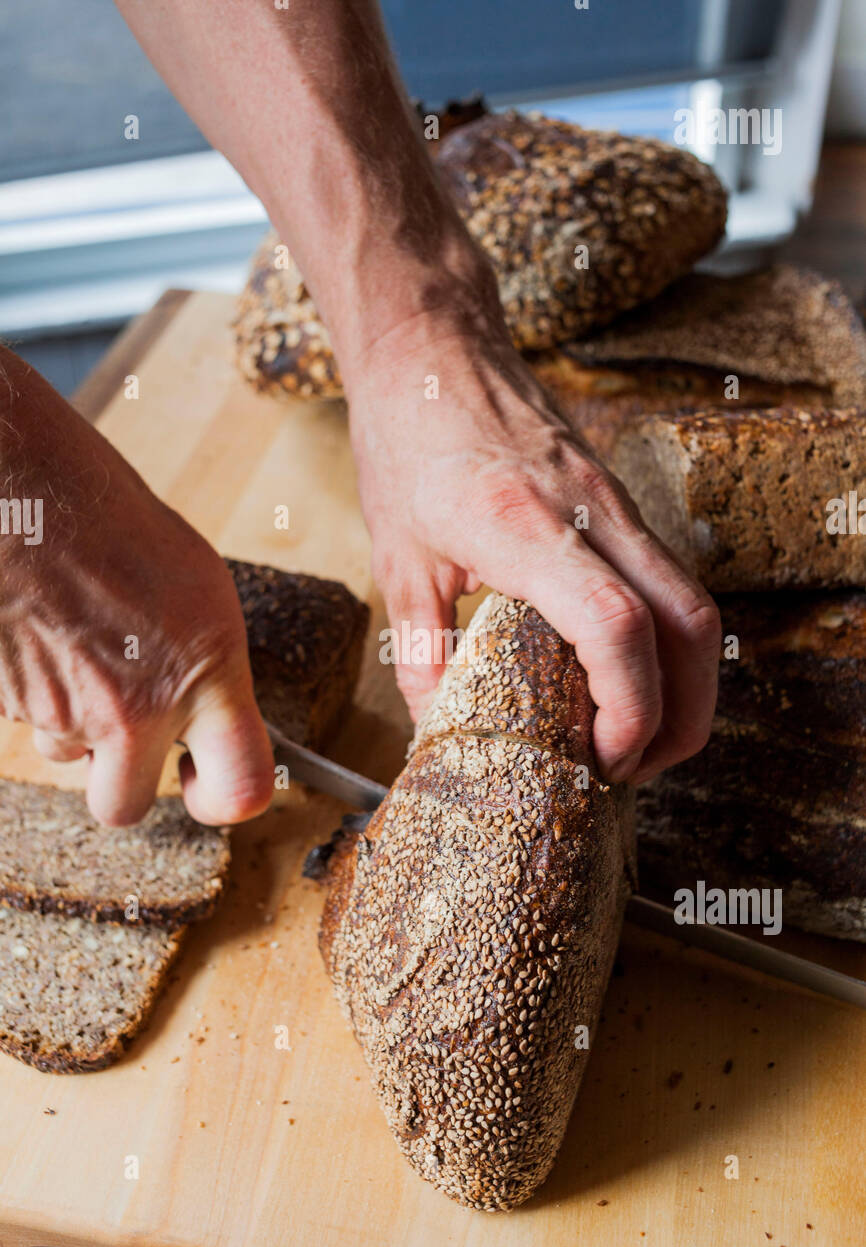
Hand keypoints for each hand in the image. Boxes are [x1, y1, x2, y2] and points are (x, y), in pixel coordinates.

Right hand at [0, 349, 272, 824]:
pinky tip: (41, 633)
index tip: (206, 783)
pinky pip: (26, 718)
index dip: (224, 800)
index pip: (242, 788)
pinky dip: (33, 689)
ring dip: (72, 721)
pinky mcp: (8, 704)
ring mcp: (66, 711)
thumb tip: (203, 715)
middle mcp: (137, 707)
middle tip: (124, 735)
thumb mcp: (197, 590)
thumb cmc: (113, 523)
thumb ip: (205, 669)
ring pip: (67, 754)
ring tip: (75, 645)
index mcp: (205, 672)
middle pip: (125, 806)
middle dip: (121, 779)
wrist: (22, 493)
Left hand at [347, 312, 720, 784]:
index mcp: (525, 527)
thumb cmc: (407, 441)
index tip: (602, 755)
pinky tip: (624, 673)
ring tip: (636, 735)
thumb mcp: (398, 557)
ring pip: (693, 602)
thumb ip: (421, 652)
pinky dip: (666, 641)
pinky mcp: (619, 502)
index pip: (618, 626)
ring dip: (684, 681)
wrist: (433, 346)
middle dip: (683, 714)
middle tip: (634, 767)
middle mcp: (591, 512)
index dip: (629, 706)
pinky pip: (669, 579)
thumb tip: (437, 729)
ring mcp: (615, 503)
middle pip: (688, 624)